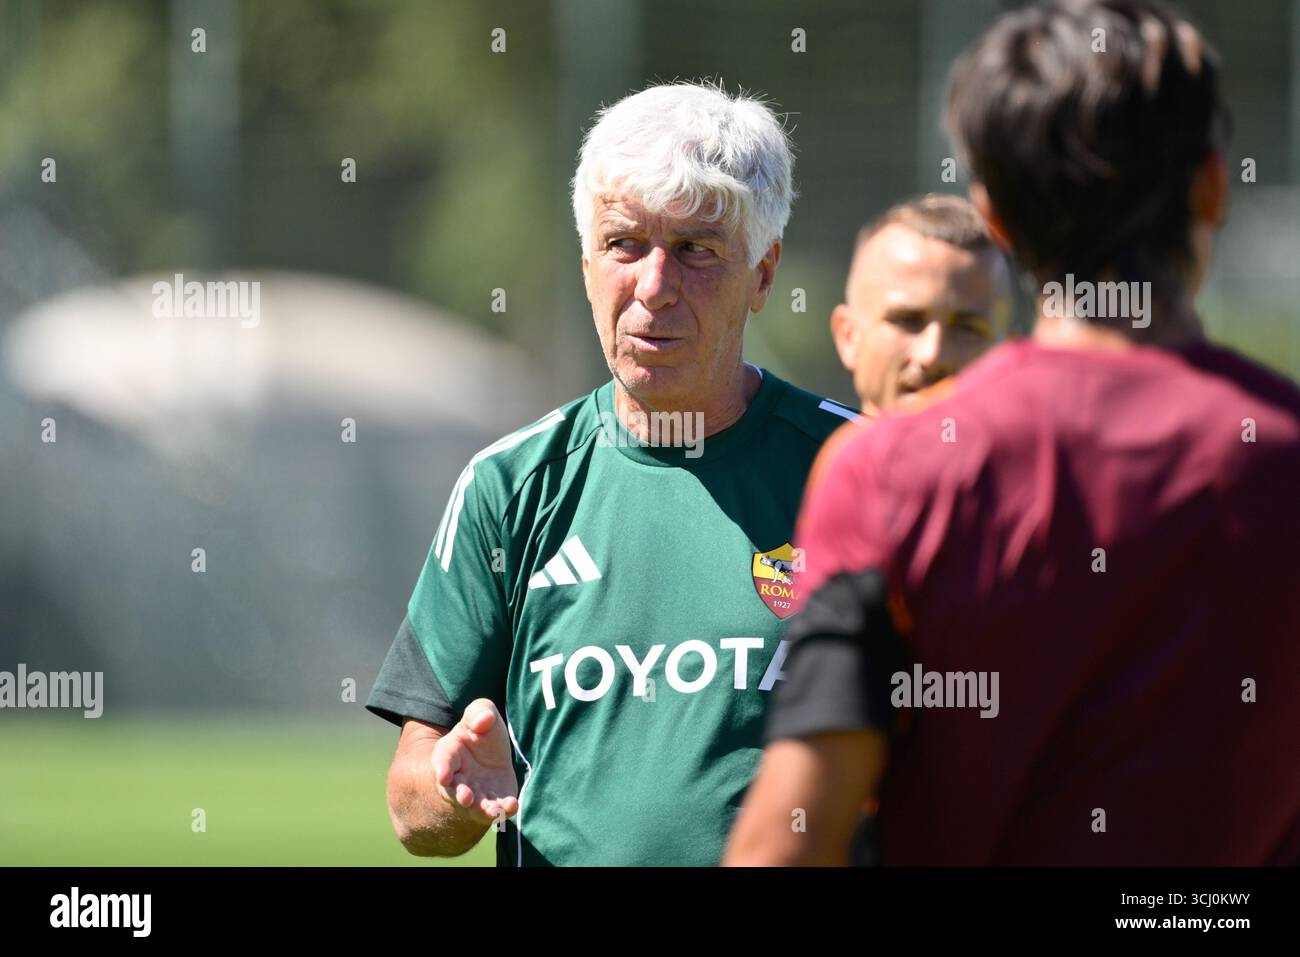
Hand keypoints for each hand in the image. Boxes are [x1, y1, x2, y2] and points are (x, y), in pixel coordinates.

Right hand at [431, 698, 519, 824]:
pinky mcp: (494, 802)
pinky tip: (512, 806)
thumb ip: (479, 712)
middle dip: (460, 795)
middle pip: (455, 791)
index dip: (442, 769)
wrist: (490, 754)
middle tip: (466, 798)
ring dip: (482, 809)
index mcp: (449, 754)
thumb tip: (483, 720)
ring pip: (475, 806)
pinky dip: (503, 810)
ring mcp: (475, 794)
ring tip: (493, 810)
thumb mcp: (479, 714)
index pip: (442, 762)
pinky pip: (497, 810)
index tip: (443, 776)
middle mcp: (458, 779)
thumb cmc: (480, 733)